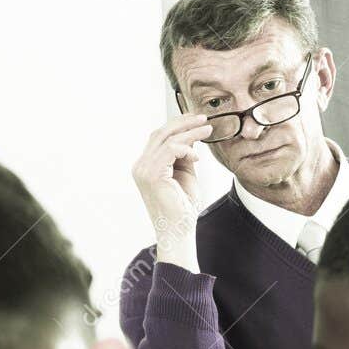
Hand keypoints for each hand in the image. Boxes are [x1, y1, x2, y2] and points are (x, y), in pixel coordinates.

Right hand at [132, 114, 212, 253]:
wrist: (179, 231)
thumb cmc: (183, 207)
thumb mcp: (185, 174)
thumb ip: (184, 155)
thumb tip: (192, 136)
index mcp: (146, 165)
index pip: (159, 137)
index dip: (177, 124)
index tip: (196, 119)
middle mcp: (141, 166)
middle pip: (160, 132)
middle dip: (183, 122)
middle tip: (203, 118)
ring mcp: (144, 170)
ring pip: (166, 138)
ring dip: (190, 131)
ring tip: (208, 129)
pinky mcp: (152, 175)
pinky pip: (170, 150)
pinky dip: (187, 149)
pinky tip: (198, 157)